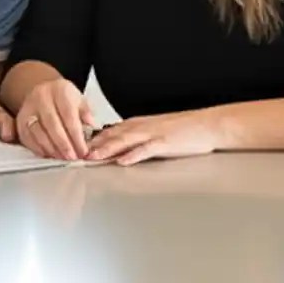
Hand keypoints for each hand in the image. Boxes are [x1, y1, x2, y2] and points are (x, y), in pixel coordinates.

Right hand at [17, 78, 95, 159]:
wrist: (43, 91)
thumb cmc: (64, 100)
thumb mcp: (79, 100)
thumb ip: (86, 112)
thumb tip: (92, 125)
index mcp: (60, 90)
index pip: (68, 115)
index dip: (76, 136)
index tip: (83, 151)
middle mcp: (41, 97)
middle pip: (52, 124)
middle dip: (64, 145)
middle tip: (73, 158)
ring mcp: (28, 108)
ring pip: (38, 132)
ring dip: (51, 149)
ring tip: (62, 159)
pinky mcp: (20, 120)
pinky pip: (28, 138)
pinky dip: (39, 149)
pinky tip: (49, 156)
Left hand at [84, 109, 221, 165]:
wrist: (207, 124)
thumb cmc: (184, 129)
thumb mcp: (156, 131)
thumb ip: (137, 138)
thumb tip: (120, 147)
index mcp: (139, 124)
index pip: (110, 130)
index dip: (93, 139)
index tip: (77, 146)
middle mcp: (142, 127)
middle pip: (112, 135)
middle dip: (93, 145)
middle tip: (76, 153)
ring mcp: (153, 134)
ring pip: (124, 140)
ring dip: (107, 149)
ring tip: (92, 157)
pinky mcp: (165, 143)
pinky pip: (146, 149)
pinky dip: (133, 155)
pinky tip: (122, 161)